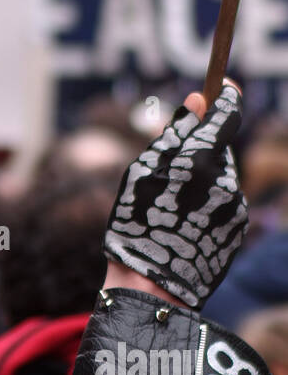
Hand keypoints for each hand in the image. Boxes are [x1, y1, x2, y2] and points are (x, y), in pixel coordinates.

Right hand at [102, 80, 246, 310]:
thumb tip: (198, 101)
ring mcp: (236, 206)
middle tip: (169, 170)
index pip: (226, 115)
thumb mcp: (142, 173)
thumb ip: (174, 135)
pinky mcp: (238, 228)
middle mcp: (225, 180)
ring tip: (171, 205)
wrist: (151, 288)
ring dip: (202, 179)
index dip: (226, 97)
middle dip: (201, 150)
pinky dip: (207, 202)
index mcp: (199, 161)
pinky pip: (224, 202)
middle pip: (219, 149)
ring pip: (221, 176)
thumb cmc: (136, 226)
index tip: (224, 86)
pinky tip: (184, 222)